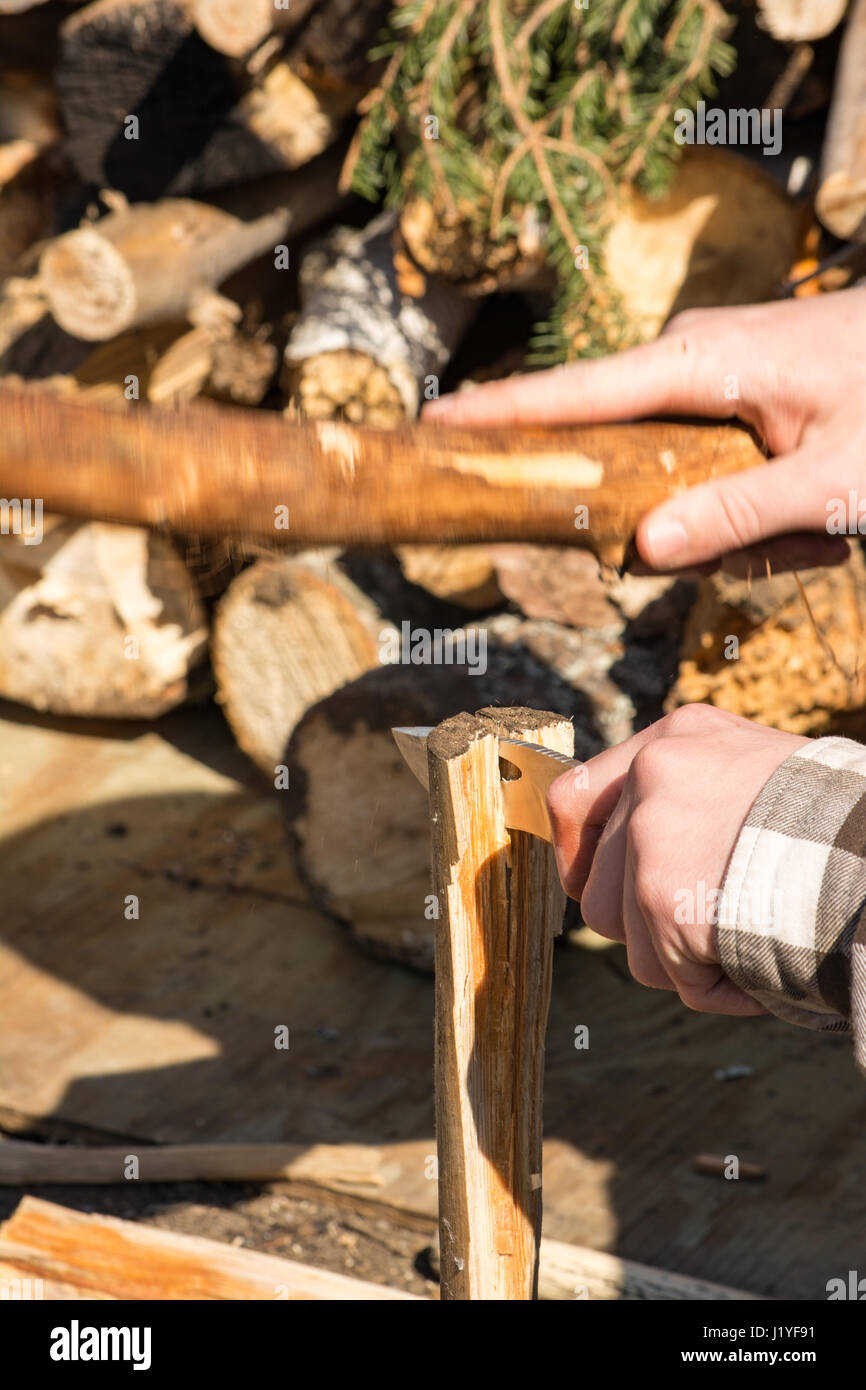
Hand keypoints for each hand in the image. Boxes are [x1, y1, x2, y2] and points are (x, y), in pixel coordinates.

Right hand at [423, 288, 865, 573]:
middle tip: (759, 543)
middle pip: (609, 442)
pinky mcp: (725, 387)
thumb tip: (643, 550)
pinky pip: (692, 461)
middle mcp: (690, 354)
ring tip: (813, 534)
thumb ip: (741, 513)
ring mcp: (706, 368)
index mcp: (701, 361)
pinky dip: (738, 507)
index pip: (577, 392)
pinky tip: (808, 523)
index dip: (502, 413)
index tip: (432, 425)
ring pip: (657, 464)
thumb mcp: (835, 480)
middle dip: (654, 515)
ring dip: (721, 523)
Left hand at [546, 705, 806, 1014]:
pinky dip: (715, 986)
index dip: (579, 855)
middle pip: (596, 884)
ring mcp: (653, 838)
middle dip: (642, 922)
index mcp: (675, 738)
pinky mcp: (666, 901)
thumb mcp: (757, 768)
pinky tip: (760, 966)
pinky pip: (670, 973)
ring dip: (679, 956)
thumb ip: (692, 792)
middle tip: (704, 925)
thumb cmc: (836, 822)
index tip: (594, 883)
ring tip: (744, 940)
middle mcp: (653, 777)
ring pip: (626, 934)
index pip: (573, 798)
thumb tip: (637, 848)